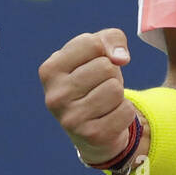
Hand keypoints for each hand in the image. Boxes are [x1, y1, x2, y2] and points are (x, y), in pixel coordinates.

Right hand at [39, 28, 139, 165]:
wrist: (91, 128)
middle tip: (99, 88)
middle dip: (111, 75)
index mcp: (50, 70)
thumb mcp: (98, 52)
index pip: (92, 44)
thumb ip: (112, 38)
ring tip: (104, 102)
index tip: (94, 64)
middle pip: (106, 67)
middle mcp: (55, 96)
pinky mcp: (92, 136)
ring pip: (116, 89)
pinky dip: (124, 112)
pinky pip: (126, 111)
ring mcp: (71, 119)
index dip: (103, 51)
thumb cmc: (94, 81)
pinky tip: (109, 118)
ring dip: (117, 94)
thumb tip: (121, 58)